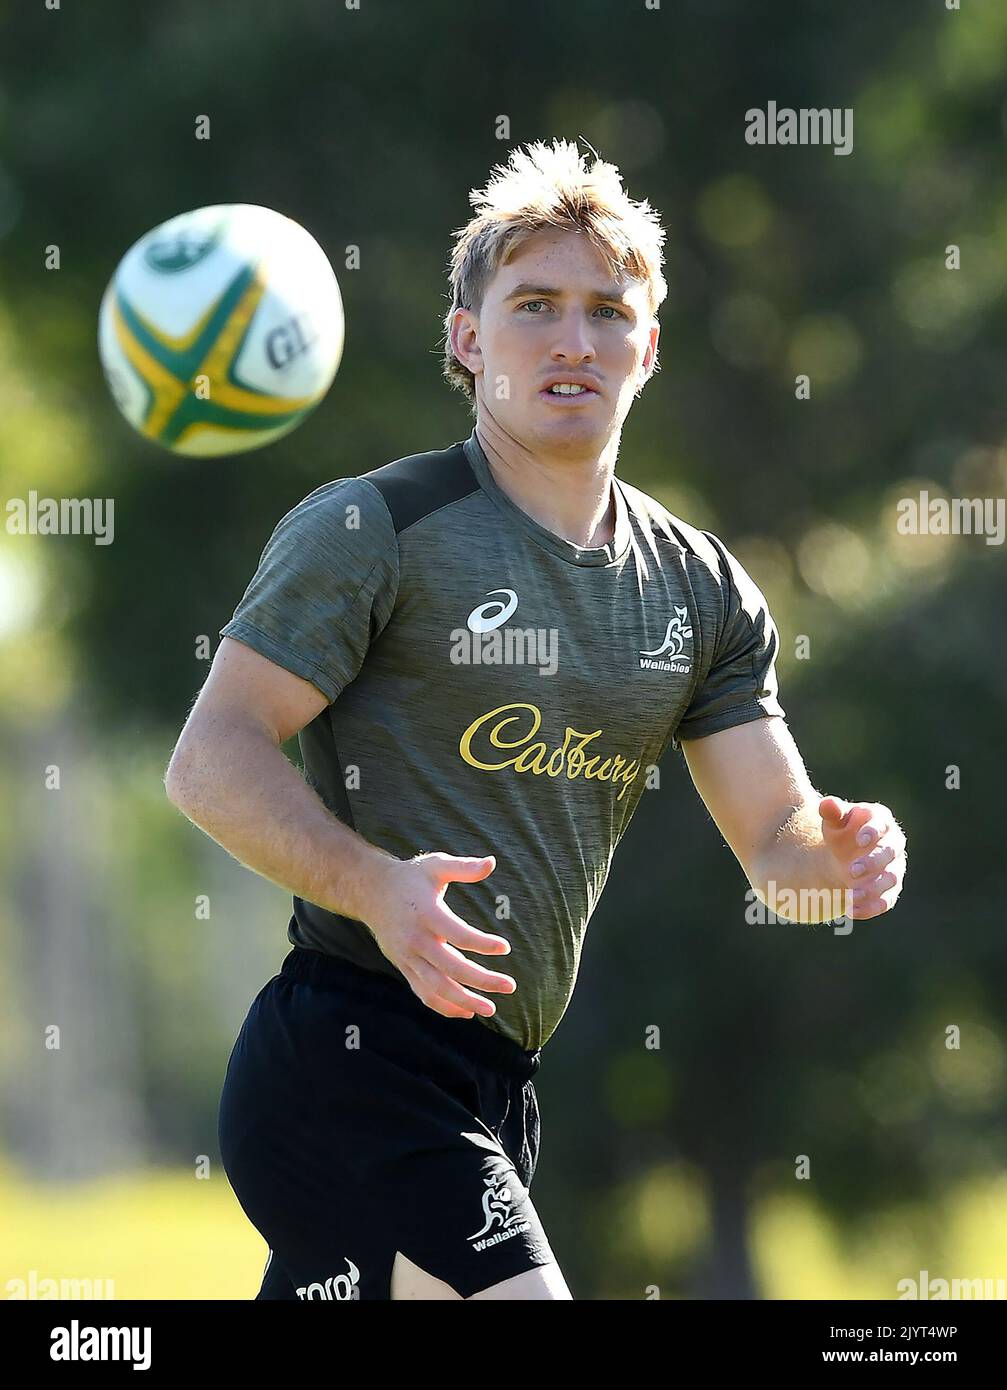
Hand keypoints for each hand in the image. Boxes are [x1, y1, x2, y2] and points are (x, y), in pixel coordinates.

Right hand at [363, 852, 515, 1018]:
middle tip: (510, 986)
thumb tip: (492, 862)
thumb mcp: (436, 865)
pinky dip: (444, 1006)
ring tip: (490, 1009)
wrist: (370, 892)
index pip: (457, 934)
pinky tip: (467, 1012)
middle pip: (451, 968)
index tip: (505, 948)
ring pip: (436, 987)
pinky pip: (423, 993)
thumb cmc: (410, 877)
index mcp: (426, 913)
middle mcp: (415, 939)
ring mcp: (407, 957)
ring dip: (464, 1001)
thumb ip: (464, 867)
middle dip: (481, 980)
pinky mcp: (403, 967)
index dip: (482, 944)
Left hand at [819, 797, 906, 919]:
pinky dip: (870, 907)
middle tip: (851, 870)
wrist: (845, 854)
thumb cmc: (842, 831)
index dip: (873, 831)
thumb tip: (827, 804)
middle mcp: (893, 845)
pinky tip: (851, 910)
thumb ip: (832, 812)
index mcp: (881, 822)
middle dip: (872, 863)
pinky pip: (885, 901)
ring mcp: (894, 868)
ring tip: (849, 895)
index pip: (883, 825)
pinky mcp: (889, 890)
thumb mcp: (835, 821)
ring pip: (890, 880)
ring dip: (872, 888)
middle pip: (889, 854)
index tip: (859, 839)